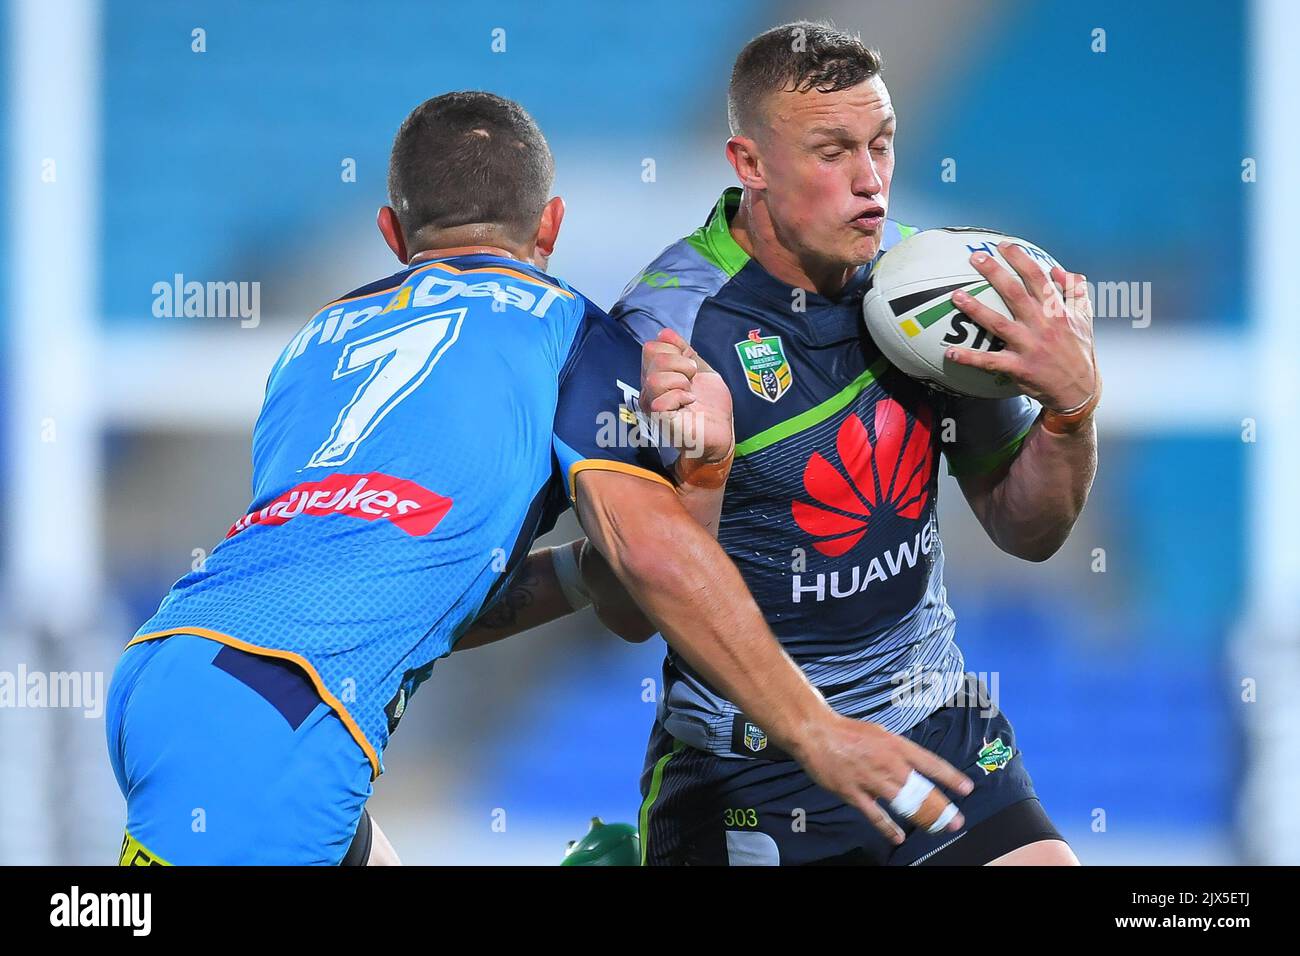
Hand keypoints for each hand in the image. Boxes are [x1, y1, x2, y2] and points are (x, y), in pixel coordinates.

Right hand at [640, 328, 734, 467]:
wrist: (721, 431)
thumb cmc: (710, 404)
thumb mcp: (700, 368)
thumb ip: (683, 350)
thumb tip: (664, 332)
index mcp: (656, 375)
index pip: (652, 347)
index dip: (675, 351)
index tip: (690, 368)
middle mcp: (649, 389)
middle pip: (652, 357)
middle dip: (681, 363)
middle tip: (692, 380)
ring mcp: (653, 405)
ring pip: (655, 378)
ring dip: (680, 382)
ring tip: (690, 394)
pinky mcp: (660, 421)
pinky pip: (661, 401)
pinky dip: (680, 398)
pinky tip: (688, 404)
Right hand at [794, 714, 972, 843]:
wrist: (816, 733)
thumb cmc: (848, 731)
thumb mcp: (880, 733)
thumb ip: (897, 751)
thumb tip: (912, 766)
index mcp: (896, 746)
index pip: (930, 763)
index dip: (950, 777)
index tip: (966, 789)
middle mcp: (888, 763)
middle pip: (921, 790)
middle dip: (942, 808)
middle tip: (956, 822)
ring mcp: (872, 780)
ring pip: (903, 804)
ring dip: (923, 819)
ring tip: (938, 829)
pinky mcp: (854, 793)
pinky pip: (875, 815)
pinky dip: (888, 828)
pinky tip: (898, 837)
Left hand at [946, 242, 1097, 413]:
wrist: (1079, 390)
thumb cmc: (1079, 350)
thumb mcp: (1084, 318)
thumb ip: (1074, 291)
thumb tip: (1060, 270)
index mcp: (1057, 311)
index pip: (1038, 278)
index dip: (1020, 260)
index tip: (1004, 246)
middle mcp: (1042, 325)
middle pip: (1015, 293)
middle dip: (994, 273)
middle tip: (975, 258)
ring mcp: (1029, 346)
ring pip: (999, 324)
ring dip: (976, 309)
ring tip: (956, 296)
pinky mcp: (1018, 368)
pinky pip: (990, 362)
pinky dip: (970, 358)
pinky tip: (950, 353)